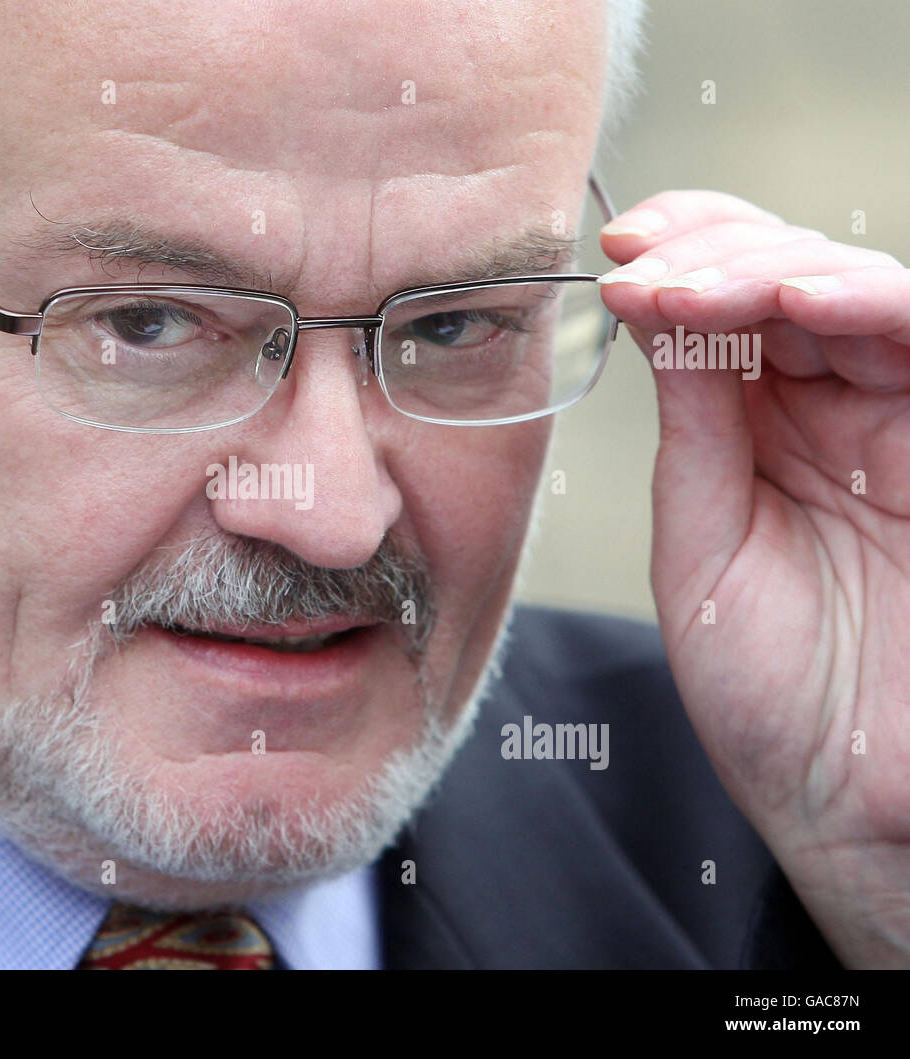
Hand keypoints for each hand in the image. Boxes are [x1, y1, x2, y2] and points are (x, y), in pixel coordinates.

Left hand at [598, 190, 909, 966]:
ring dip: (773, 266)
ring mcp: (902, 425)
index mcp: (761, 434)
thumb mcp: (702, 547)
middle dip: (710, 254)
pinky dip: (867, 304)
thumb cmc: (771, 691)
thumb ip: (698, 431)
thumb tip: (663, 313)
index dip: (679, 261)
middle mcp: (836, 416)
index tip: (617, 254)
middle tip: (643, 267)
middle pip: (787, 279)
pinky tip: (797, 297)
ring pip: (858, 294)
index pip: (727, 309)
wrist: (848, 801)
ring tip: (696, 283)